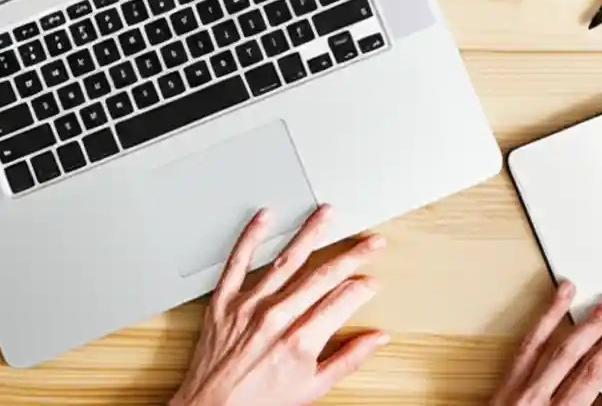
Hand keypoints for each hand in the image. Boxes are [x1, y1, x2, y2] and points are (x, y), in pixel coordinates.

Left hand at [171, 204, 388, 405]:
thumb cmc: (259, 402)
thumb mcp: (312, 389)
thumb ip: (348, 359)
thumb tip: (377, 338)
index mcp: (300, 340)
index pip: (343, 301)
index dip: (363, 288)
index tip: (373, 282)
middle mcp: (276, 318)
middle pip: (323, 276)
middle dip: (353, 255)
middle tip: (371, 242)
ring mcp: (249, 306)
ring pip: (287, 260)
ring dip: (310, 233)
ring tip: (326, 214)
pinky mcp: (224, 301)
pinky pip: (238, 262)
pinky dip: (250, 237)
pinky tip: (265, 218)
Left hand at [492, 281, 601, 405]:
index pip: (589, 377)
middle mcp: (533, 401)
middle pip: (568, 355)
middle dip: (591, 328)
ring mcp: (513, 392)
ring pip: (540, 344)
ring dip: (558, 315)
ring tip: (570, 292)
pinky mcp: (500, 387)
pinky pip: (521, 350)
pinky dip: (535, 328)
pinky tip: (545, 314)